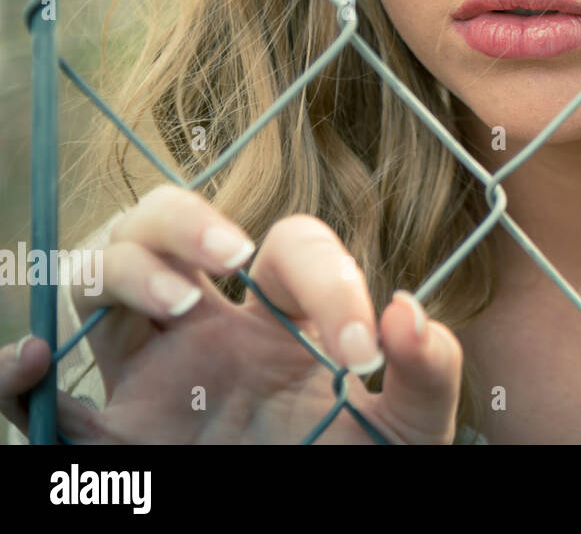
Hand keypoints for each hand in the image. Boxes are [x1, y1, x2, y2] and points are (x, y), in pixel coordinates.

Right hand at [0, 185, 462, 443]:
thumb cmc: (354, 477)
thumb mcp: (408, 433)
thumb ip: (425, 372)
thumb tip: (406, 310)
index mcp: (285, 320)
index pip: (289, 246)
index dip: (328, 276)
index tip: (357, 355)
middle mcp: (210, 330)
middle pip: (164, 224)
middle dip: (186, 217)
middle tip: (230, 255)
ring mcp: (150, 375)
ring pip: (97, 275)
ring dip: (123, 264)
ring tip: (176, 300)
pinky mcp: (105, 439)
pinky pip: (33, 396)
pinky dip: (14, 368)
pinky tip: (35, 361)